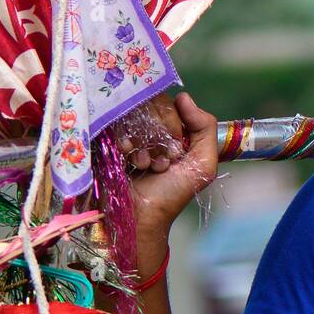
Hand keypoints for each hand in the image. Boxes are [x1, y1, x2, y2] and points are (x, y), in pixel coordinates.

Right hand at [125, 93, 217, 241]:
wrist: (139, 217)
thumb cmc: (172, 195)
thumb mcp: (202, 164)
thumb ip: (205, 128)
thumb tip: (183, 96)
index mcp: (172, 130)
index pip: (170, 104)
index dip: (174, 123)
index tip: (176, 149)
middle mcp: (149, 127)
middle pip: (151, 106)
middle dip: (159, 135)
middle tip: (160, 162)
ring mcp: (127, 132)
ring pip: (133, 114)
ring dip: (143, 142)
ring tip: (145, 165)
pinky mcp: (108, 139)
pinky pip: (115, 124)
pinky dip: (126, 143)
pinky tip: (131, 160)